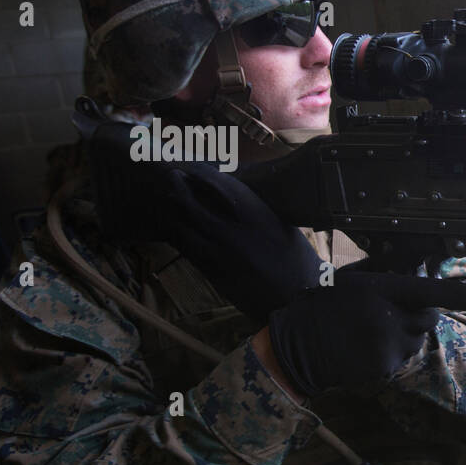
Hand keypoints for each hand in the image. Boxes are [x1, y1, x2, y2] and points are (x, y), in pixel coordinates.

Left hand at [155, 165, 322, 324]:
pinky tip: (176, 228)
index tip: (193, 167)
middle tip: (172, 177)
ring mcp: (220, 255)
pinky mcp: (213, 274)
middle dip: (178, 188)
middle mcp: (233, 233)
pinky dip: (179, 236)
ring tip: (168, 200)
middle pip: (192, 204)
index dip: (200, 173)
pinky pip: (187, 251)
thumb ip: (255, 208)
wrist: (297, 298)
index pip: (218, 185)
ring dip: (173, 212)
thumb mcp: (281, 225)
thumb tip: (232, 191)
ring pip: (183, 228)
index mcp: (255, 216)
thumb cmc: (296, 260)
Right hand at [266, 272, 465, 397]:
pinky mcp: (386, 368)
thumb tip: (420, 272)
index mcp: (382, 290)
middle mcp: (389, 318)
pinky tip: (368, 347)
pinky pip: (403, 357)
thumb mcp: (356, 281)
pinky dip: (393, 353)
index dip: (463, 295)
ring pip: (418, 339)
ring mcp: (388, 345)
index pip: (431, 291)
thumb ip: (390, 277)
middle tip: (393, 313)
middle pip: (430, 317)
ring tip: (375, 331)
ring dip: (407, 335)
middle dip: (420, 314)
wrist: (299, 346)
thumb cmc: (327, 307)